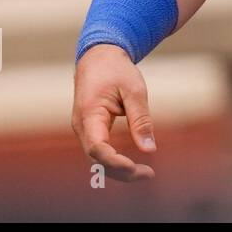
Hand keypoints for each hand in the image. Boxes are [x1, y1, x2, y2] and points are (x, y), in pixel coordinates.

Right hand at [72, 44, 157, 181]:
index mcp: (89, 115)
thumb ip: (141, 120)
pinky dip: (115, 161)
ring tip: (146, 173)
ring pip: (97, 158)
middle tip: (149, 174)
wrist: (99, 57)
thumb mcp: (134, 91)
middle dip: (121, 171)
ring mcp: (84, 130)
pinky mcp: (90, 130)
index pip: (97, 148)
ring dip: (119, 169)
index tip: (135, 167)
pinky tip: (133, 165)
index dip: (114, 162)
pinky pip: (100, 151)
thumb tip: (149, 150)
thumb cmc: (116, 71)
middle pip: (96, 159)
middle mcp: (81, 126)